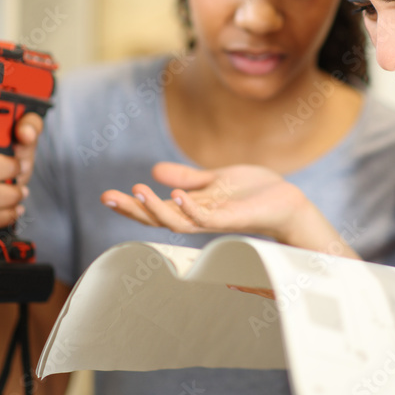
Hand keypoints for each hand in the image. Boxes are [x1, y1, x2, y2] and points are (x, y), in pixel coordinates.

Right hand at [101, 162, 357, 256]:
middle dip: (132, 209)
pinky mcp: (232, 219)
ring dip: (155, 208)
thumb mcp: (215, 180)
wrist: (287, 202)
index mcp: (192, 208)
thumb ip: (187, 178)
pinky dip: (190, 209)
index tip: (107, 195)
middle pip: (158, 219)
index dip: (131, 204)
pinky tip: (176, 195)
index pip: (155, 210)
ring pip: (177, 222)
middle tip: (107, 197)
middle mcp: (198, 218)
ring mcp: (214, 221)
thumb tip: (153, 172)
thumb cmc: (254, 193)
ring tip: (136, 191)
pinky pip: (206, 219)